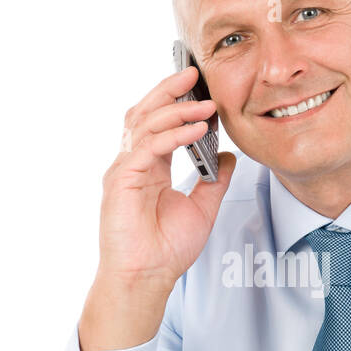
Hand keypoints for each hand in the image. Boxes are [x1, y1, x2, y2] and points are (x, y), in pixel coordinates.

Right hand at [101, 65, 235, 285]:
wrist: (147, 278)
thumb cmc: (165, 249)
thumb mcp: (202, 208)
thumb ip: (214, 180)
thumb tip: (230, 156)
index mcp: (148, 166)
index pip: (158, 122)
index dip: (176, 101)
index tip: (200, 85)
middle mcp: (132, 162)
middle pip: (146, 113)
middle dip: (169, 91)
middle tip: (194, 73)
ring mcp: (123, 170)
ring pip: (145, 124)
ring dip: (176, 111)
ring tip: (205, 104)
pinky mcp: (121, 181)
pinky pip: (147, 148)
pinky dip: (172, 136)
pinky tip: (196, 131)